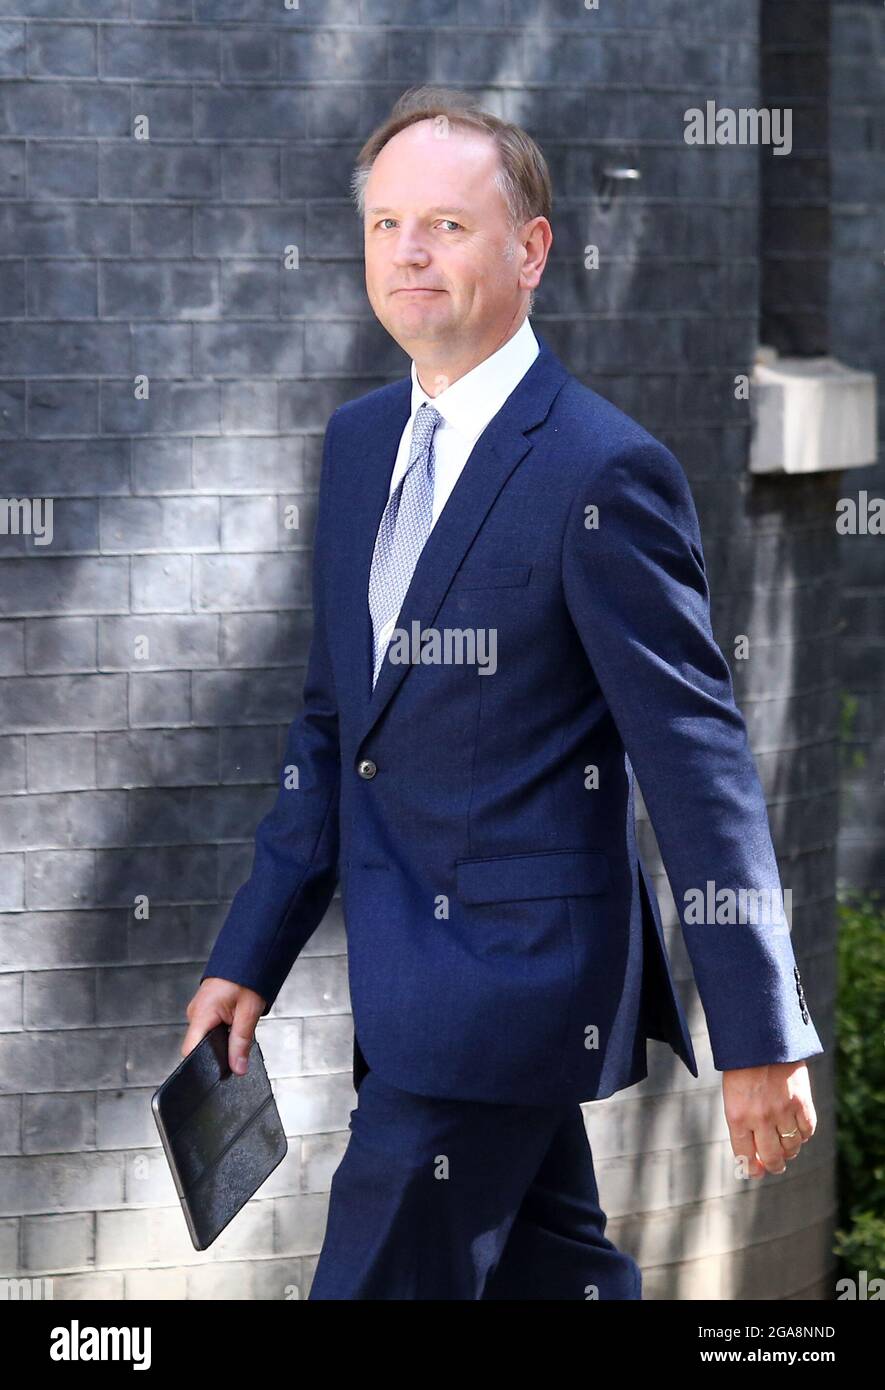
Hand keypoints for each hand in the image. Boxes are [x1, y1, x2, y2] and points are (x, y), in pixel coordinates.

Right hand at [182, 977, 266, 1075]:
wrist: (247, 953)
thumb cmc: (247, 976)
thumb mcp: (249, 1012)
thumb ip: (241, 1042)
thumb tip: (238, 1068)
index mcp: (201, 1014)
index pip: (190, 1051)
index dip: (203, 1065)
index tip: (219, 1071)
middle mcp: (195, 1012)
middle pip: (198, 1046)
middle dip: (217, 1053)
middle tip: (237, 1050)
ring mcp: (199, 1010)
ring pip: (205, 1037)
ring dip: (220, 1041)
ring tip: (237, 1031)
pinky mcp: (205, 1008)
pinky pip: (209, 1027)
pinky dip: (220, 1031)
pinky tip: (233, 1027)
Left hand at [723, 1060, 816, 1178]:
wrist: (761, 1038)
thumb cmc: (742, 1066)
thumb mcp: (733, 1095)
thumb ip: (743, 1123)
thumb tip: (754, 1155)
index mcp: (737, 1116)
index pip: (745, 1155)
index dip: (752, 1168)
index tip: (756, 1172)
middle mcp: (760, 1118)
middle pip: (772, 1158)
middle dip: (774, 1166)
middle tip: (775, 1164)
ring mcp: (783, 1111)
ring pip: (791, 1147)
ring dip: (789, 1150)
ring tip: (785, 1144)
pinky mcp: (802, 1103)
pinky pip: (807, 1131)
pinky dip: (803, 1135)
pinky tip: (797, 1129)